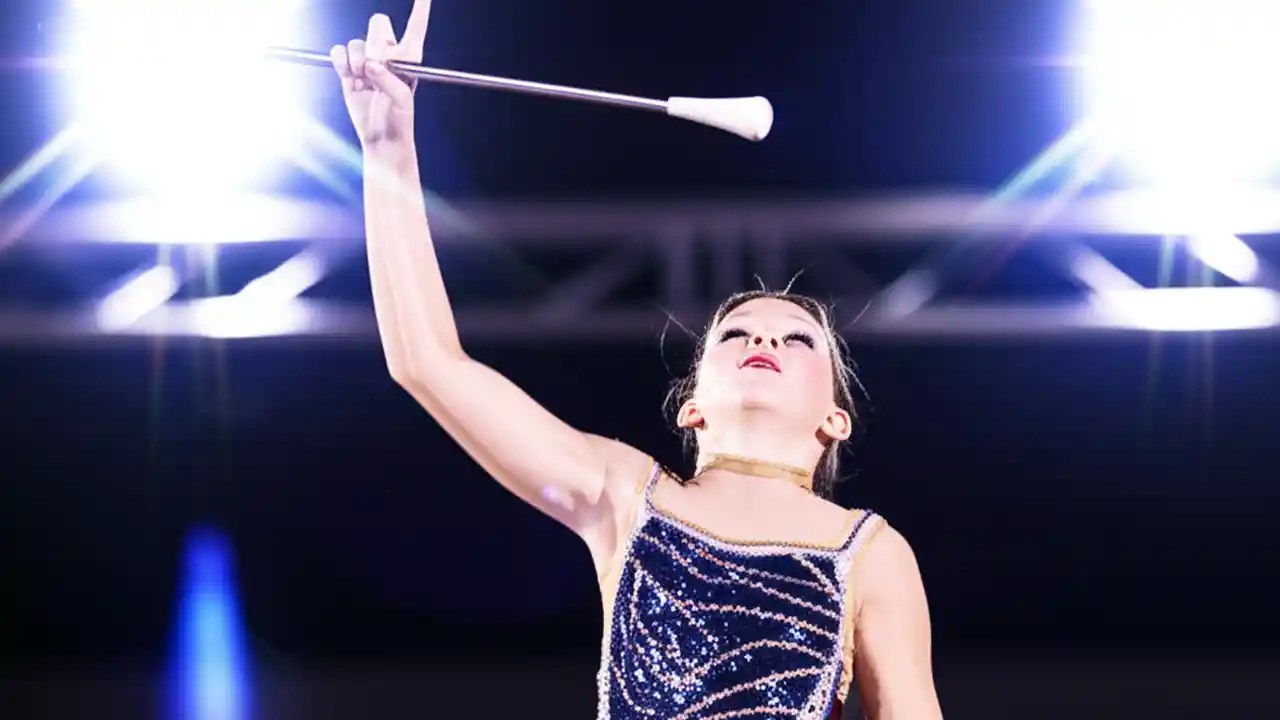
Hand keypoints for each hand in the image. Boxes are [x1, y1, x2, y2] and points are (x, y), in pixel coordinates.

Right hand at [330, 0, 431, 156]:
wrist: (380, 137)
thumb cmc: (399, 119)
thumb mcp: (401, 99)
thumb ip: (388, 79)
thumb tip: (370, 66)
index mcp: (409, 56)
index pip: (416, 26)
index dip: (420, 9)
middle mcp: (388, 53)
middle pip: (377, 24)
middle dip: (374, 44)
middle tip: (376, 69)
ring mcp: (367, 58)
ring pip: (356, 42)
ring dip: (357, 61)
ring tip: (364, 81)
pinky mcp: (348, 68)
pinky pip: (339, 51)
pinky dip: (341, 62)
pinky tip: (350, 77)